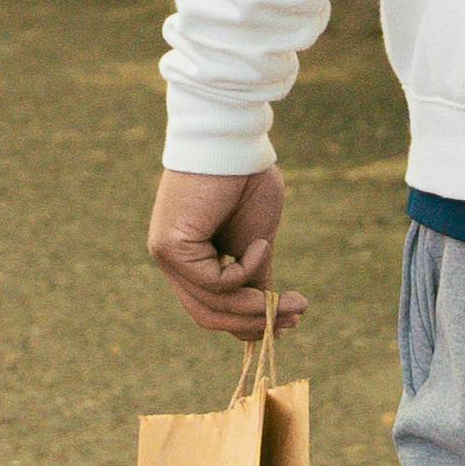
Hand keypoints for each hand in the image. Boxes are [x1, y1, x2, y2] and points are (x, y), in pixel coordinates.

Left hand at [147, 163, 288, 339]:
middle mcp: (173, 261)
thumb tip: (270, 312)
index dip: (249, 323)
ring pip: (211, 307)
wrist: (233, 141)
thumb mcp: (255, 240)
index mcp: (190, 259)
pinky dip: (245, 271)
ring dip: (256, 307)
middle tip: (296, 317)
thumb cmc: (244, 180)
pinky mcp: (170, 247)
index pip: (212, 309)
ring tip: (292, 297)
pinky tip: (259, 244)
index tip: (291, 322)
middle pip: (209, 316)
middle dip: (255, 323)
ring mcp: (168, 255)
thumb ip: (255, 276)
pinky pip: (214, 283)